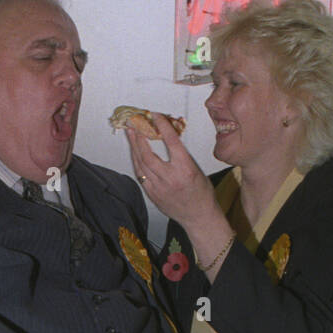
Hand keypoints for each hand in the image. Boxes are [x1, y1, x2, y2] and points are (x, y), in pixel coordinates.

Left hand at [125, 114, 234, 274]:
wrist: (199, 216)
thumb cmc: (201, 192)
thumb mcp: (196, 168)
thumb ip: (181, 154)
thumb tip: (169, 135)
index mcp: (185, 169)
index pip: (171, 142)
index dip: (162, 126)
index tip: (155, 115)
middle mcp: (171, 178)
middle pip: (148, 154)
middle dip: (139, 138)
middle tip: (133, 124)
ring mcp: (159, 188)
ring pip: (141, 164)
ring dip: (134, 148)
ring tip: (131, 135)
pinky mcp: (153, 195)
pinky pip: (140, 175)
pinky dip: (137, 162)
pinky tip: (134, 153)